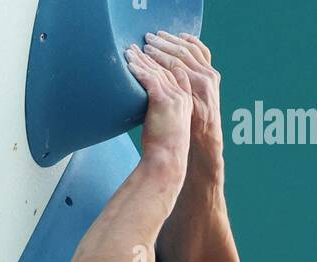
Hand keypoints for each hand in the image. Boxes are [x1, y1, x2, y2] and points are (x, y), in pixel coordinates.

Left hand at [124, 44, 192, 172]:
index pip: (179, 72)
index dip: (169, 59)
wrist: (167, 162)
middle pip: (167, 67)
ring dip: (142, 59)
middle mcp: (183, 96)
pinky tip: (129, 64)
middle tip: (141, 44)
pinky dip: (138, 70)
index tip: (158, 50)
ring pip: (157, 71)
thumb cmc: (165, 151)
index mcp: (188, 100)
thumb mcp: (168, 127)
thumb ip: (163, 113)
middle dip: (153, 54)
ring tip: (129, 51)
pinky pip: (150, 79)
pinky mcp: (163, 101)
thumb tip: (149, 110)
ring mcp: (175, 97)